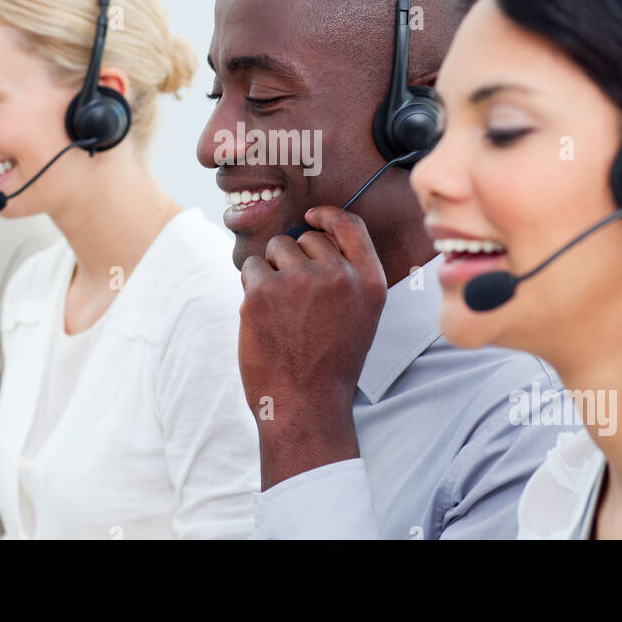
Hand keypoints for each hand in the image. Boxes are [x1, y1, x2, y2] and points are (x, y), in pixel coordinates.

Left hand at [239, 205, 387, 488]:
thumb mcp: (361, 317)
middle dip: (294, 259)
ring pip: (276, 249)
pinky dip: (251, 285)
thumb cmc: (330, 364)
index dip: (327, 216)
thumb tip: (315, 238)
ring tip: (279, 309)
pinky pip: (251, 267)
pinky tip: (262, 316)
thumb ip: (349, 276)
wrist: (305, 405)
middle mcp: (339, 275)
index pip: (350, 226)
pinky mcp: (263, 290)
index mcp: (369, 282)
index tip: (311, 217)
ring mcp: (300, 280)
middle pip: (306, 238)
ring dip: (271, 270)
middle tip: (293, 300)